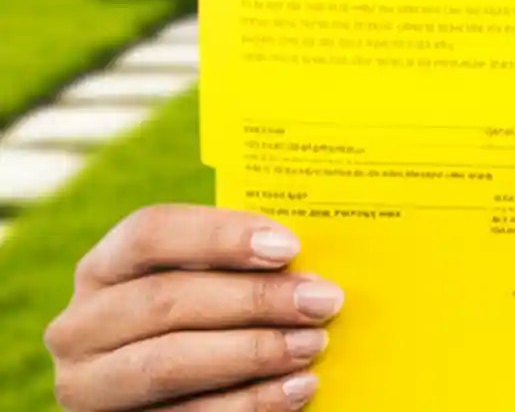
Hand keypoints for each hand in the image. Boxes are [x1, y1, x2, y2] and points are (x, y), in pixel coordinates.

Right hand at [45, 205, 343, 410]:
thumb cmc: (202, 323)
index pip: (149, 233)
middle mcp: (81, 325)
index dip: (220, 235)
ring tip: (312, 344)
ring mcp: (90, 385)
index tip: (289, 247)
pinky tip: (300, 387)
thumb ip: (237, 269)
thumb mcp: (203, 288)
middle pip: (165, 299)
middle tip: (321, 300)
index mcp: (103, 269)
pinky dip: (251, 402)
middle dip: (255, 299)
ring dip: (254, 351)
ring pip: (169, 362)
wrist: (175, 394)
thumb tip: (307, 261)